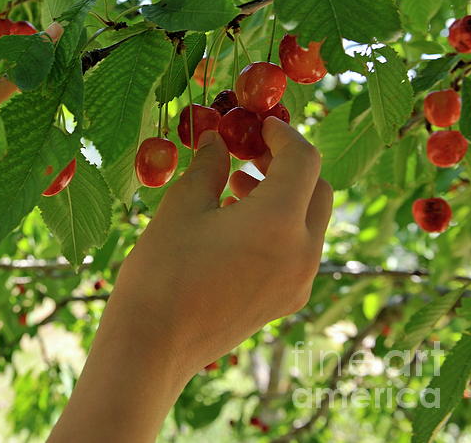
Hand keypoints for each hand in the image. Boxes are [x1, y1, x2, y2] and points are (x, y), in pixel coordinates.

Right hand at [49, 117, 331, 442]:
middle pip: (318, 190)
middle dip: (288, 164)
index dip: (283, 134)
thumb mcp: (182, 208)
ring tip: (234, 185)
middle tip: (248, 151)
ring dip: (284, 194)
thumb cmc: (160, 272)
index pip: (303, 160)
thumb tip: (217, 138)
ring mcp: (299, 281)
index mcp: (279, 221)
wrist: (152, 348)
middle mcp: (303, 252)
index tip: (258, 122)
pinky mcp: (286, 301)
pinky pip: (298, 250)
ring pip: (310, 221)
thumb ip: (208, 167)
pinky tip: (236, 224)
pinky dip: (280, 225)